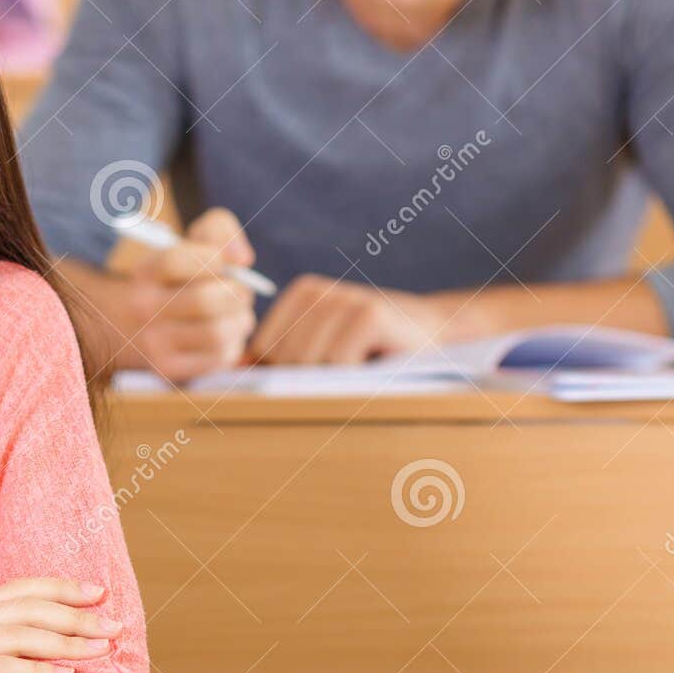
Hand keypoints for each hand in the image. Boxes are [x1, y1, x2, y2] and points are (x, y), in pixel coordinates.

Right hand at [0, 578, 121, 672]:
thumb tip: (5, 655)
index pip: (18, 590)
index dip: (60, 587)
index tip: (96, 590)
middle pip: (29, 608)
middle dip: (78, 614)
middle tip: (115, 621)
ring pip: (23, 635)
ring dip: (69, 642)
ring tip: (104, 649)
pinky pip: (1, 668)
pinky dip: (38, 670)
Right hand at [118, 208, 257, 380]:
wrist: (151, 323)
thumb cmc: (186, 276)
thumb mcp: (194, 242)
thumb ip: (218, 230)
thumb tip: (242, 259)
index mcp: (145, 271)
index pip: (175, 261)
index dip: (213, 259)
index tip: (227, 264)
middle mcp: (141, 307)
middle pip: (204, 301)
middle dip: (237, 294)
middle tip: (242, 291)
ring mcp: (152, 342)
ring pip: (217, 333)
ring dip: (240, 320)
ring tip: (237, 314)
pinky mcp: (168, 369)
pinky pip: (219, 357)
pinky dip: (233, 344)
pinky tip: (226, 336)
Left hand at [246, 275, 459, 364]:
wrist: (438, 334)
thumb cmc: (374, 352)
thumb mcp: (322, 352)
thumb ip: (281, 359)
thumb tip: (235, 371)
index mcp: (300, 295)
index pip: (262, 352)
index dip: (285, 375)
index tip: (322, 373)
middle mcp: (316, 291)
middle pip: (283, 360)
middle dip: (309, 381)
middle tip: (347, 373)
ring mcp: (343, 299)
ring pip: (309, 364)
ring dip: (336, 380)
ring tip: (361, 367)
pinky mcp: (369, 314)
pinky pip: (338, 363)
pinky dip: (355, 376)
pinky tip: (376, 363)